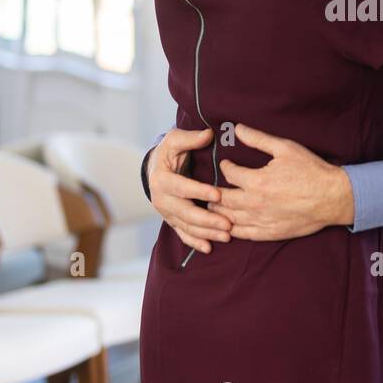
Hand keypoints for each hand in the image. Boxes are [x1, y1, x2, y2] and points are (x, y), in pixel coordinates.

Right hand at [146, 127, 230, 254]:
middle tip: (228, 223)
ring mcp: (166, 212)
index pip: (181, 187)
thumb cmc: (169, 152)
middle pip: (185, 213)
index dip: (199, 191)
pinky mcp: (172, 220)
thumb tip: (208, 134)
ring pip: (186, 226)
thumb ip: (191, 138)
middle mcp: (161, 199)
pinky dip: (195, 242)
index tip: (218, 194)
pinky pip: (183, 234)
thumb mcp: (175, 140)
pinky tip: (209, 248)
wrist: (154, 169)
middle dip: (207, 219)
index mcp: (162, 179)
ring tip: (227, 236)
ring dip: (206, 232)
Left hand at [209, 124, 354, 240]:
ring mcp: (261, 221)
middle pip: (223, 200)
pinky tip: (228, 225)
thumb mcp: (285, 148)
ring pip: (229, 219)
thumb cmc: (311, 171)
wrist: (332, 197)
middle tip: (210, 188)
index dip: (225, 166)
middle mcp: (255, 204)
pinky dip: (231, 230)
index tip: (226, 164)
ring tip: (213, 206)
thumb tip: (238, 129)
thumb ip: (259, 139)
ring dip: (218, 212)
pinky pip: (243, 234)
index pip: (230, 174)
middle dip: (213, 193)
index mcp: (257, 181)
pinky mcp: (269, 233)